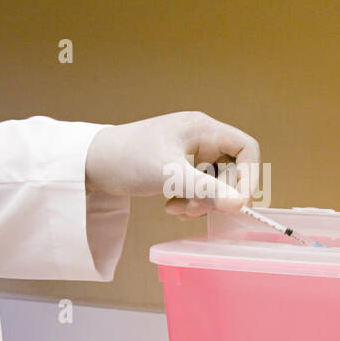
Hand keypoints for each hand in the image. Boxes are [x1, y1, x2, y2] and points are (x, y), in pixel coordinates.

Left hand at [85, 111, 259, 218]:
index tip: (238, 203)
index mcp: (203, 129)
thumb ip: (207, 191)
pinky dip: (190, 201)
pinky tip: (170, 207)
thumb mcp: (170, 176)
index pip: (246, 148)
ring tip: (176, 210)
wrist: (90, 162)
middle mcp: (199, 137)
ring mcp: (189, 152)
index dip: (249, 176)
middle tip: (197, 211)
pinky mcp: (177, 166)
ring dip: (201, 202)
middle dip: (217, 195)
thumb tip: (240, 205)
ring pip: (214, 182)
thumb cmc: (127, 159)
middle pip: (231, 170)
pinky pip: (198, 187)